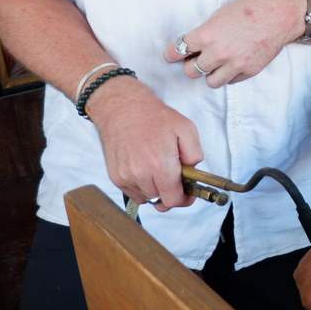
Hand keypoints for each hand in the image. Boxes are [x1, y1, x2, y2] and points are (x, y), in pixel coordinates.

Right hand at [86, 75, 202, 210]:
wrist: (122, 108)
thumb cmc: (154, 117)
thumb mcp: (186, 129)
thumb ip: (195, 154)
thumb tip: (193, 171)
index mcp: (160, 165)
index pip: (173, 199)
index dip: (184, 199)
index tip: (188, 194)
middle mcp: (140, 174)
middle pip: (161, 201)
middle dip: (172, 192)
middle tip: (175, 177)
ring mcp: (125, 177)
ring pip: (147, 198)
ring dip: (156, 190)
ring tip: (158, 170)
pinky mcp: (115, 176)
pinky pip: (133, 193)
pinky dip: (142, 186)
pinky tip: (146, 169)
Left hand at [163, 0, 305, 87]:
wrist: (281, 14)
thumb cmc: (251, 8)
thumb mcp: (220, 15)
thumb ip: (206, 32)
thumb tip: (195, 46)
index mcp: (207, 35)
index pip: (178, 50)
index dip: (171, 54)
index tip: (171, 56)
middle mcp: (219, 52)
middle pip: (191, 71)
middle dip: (191, 65)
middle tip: (195, 59)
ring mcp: (235, 64)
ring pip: (210, 81)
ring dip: (209, 74)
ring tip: (214, 65)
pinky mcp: (249, 70)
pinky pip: (230, 81)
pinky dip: (228, 75)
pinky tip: (232, 64)